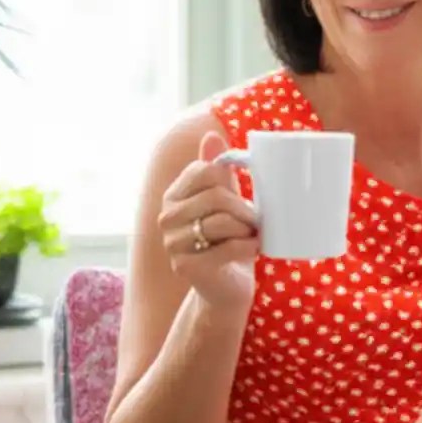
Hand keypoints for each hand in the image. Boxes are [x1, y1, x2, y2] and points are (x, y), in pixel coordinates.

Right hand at [158, 131, 259, 310]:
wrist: (225, 287)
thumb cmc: (227, 239)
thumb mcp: (224, 200)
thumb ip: (216, 170)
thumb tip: (212, 135)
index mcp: (174, 196)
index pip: (204, 170)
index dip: (230, 180)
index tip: (241, 196)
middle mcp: (167, 217)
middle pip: (216, 196)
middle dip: (244, 208)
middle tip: (254, 220)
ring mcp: (173, 243)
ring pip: (222, 222)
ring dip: (247, 228)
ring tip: (251, 235)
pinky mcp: (186, 266)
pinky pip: (229, 247)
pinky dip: (249, 246)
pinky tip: (253, 248)